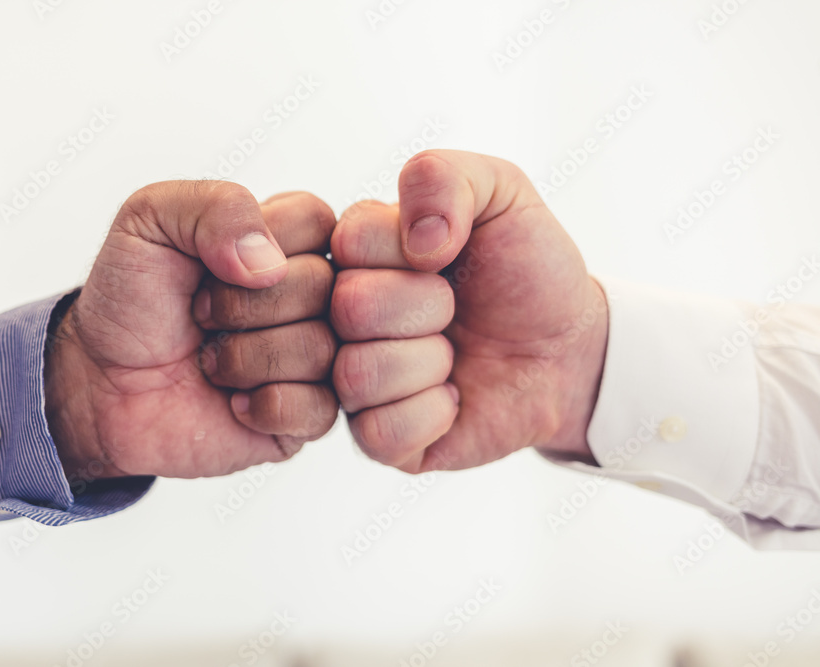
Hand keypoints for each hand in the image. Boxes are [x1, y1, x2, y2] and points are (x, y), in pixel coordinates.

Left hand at [44, 182, 338, 481]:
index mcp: (285, 240)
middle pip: (324, 287)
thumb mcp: (149, 221)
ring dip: (244, 359)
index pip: (316, 220)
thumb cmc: (132, 303)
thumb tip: (270, 263)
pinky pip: (319, 407)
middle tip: (201, 317)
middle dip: (241, 307)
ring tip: (211, 362)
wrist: (102, 385)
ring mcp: (316, 357)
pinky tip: (233, 402)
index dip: (255, 245)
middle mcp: (312, 296)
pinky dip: (264, 405)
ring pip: (321, 349)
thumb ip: (215, 206)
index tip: (209, 266)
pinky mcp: (308, 415)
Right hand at [330, 150, 607, 472]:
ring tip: (453, 355)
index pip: (349, 240)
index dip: (412, 250)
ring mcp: (354, 382)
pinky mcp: (379, 439)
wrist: (569, 347)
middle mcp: (339, 319)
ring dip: (429, 363)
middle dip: (428, 306)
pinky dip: (433, 414)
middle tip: (454, 310)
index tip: (445, 257)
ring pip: (357, 374)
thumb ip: (443, 177)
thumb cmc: (526, 269)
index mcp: (354, 256)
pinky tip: (452, 399)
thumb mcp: (500, 192)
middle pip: (348, 308)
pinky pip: (380, 433)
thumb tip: (416, 240)